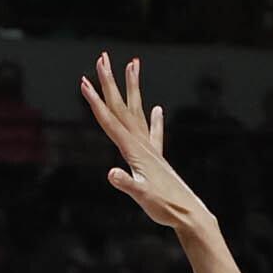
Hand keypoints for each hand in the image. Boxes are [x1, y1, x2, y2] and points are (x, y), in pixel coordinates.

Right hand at [81, 55, 215, 235]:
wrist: (188, 215)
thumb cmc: (164, 207)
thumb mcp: (142, 197)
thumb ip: (126, 184)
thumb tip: (112, 173)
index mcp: (135, 150)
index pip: (110, 121)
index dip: (95, 101)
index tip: (84, 82)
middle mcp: (143, 144)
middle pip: (121, 107)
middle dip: (110, 82)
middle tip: (102, 58)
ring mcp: (151, 149)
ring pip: (137, 112)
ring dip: (132, 88)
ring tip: (133, 64)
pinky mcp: (158, 158)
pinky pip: (154, 133)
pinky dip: (155, 119)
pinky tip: (158, 109)